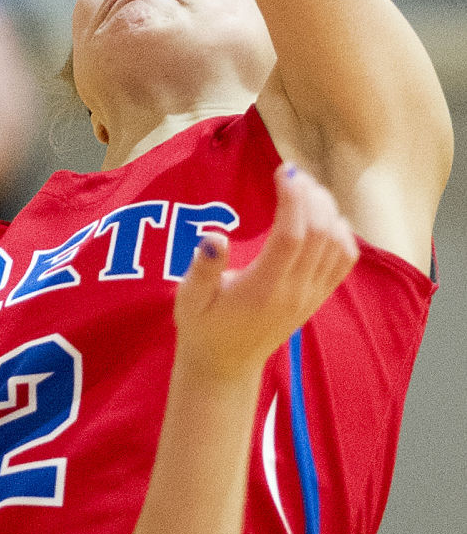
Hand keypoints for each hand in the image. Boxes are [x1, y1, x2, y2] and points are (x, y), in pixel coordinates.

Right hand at [172, 164, 357, 378]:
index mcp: (263, 289)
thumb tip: (213, 236)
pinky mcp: (319, 297)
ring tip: (305, 188)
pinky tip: (324, 215)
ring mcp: (312, 295)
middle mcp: (295, 292)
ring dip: (327, 209)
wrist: (225, 364)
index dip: (293, 199)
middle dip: (311, 196)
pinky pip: (345, 260)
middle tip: (292, 172)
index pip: (292, 236)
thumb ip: (202, 269)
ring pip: (337, 244)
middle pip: (321, 234)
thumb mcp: (188, 299)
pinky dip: (342, 232)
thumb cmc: (203, 326)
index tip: (283, 169)